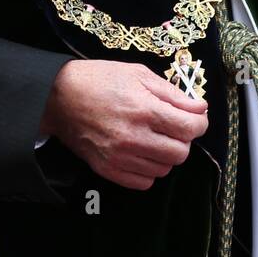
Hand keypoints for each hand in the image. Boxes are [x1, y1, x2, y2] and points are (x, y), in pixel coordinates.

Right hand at [40, 59, 208, 190]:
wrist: (57, 96)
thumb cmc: (98, 80)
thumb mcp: (136, 74)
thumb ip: (172, 92)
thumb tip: (200, 108)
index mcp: (143, 108)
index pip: (190, 128)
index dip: (199, 123)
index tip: (194, 118)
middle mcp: (134, 136)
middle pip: (181, 153)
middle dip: (182, 140)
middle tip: (170, 127)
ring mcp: (120, 157)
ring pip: (164, 169)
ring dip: (164, 154)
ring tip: (151, 137)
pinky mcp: (108, 170)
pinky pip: (145, 182)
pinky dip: (147, 169)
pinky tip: (139, 152)